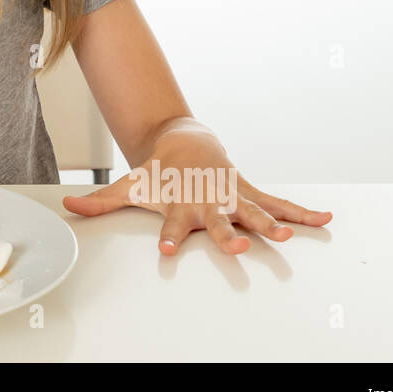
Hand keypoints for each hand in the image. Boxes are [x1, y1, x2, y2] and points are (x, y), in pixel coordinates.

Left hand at [62, 125, 332, 254]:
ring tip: (285, 235)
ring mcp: (231, 196)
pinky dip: (301, 212)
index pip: (171, 225)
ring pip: (252, 212)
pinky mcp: (249, 193)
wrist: (184, 141)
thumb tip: (68, 206)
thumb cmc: (159, 172)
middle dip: (227, 233)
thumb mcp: (129, 186)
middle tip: (238, 244)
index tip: (164, 250)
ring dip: (269, 223)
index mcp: (179, 205)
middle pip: (217, 221)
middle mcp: (208, 202)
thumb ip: (101, 201)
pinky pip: (278, 204)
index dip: (167, 237)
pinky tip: (324, 220)